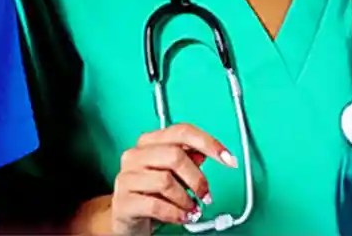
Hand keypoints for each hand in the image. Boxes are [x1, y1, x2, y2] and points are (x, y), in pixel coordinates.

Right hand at [109, 124, 237, 234]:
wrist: (125, 220)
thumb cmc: (150, 193)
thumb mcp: (173, 175)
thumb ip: (188, 160)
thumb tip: (206, 153)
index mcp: (149, 142)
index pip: (182, 131)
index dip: (209, 143)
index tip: (228, 158)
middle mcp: (135, 155)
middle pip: (175, 155)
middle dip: (197, 177)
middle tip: (206, 194)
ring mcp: (126, 177)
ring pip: (166, 180)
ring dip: (186, 199)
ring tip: (191, 208)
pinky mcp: (123, 201)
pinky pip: (156, 205)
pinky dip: (176, 213)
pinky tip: (182, 217)